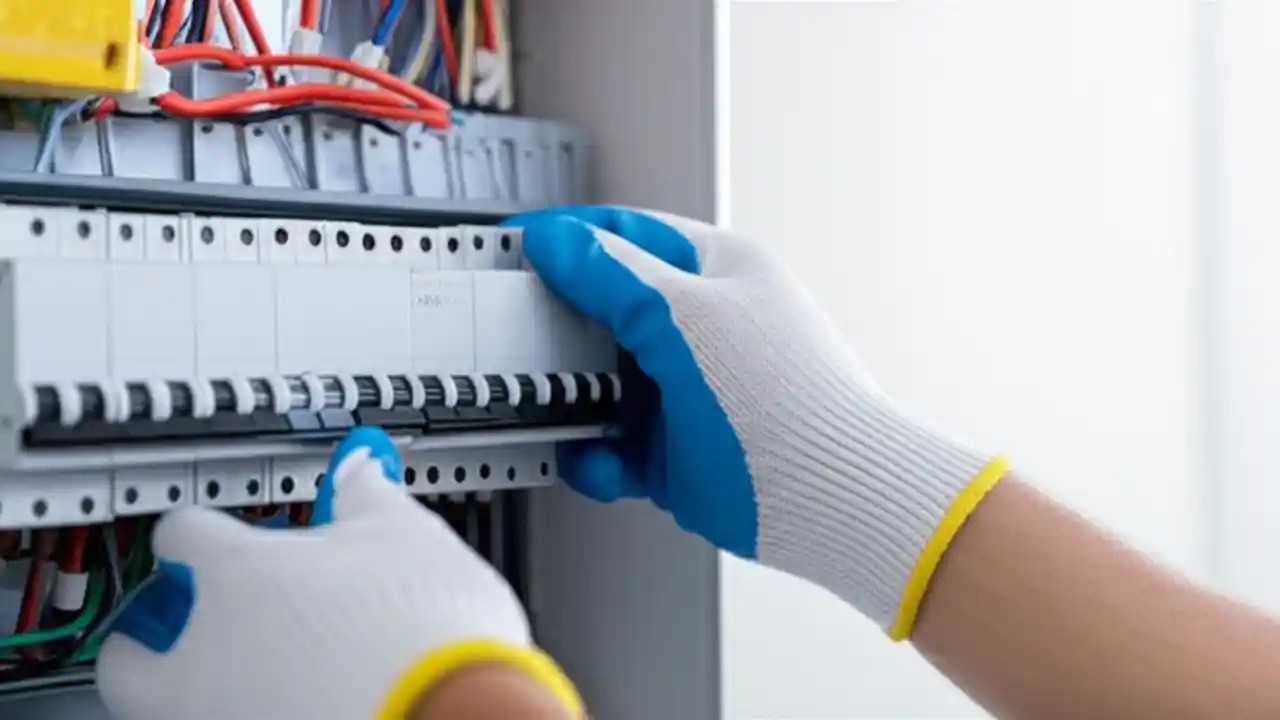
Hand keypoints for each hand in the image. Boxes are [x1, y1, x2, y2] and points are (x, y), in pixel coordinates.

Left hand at [95, 427, 580, 719]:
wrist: (454, 716)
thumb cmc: (428, 633)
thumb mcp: (408, 535)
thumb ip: (368, 497)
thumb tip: (361, 474)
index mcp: (239, 577)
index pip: (181, 534)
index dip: (199, 531)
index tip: (211, 536)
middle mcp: (207, 655)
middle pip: (126, 652)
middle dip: (151, 636)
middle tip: (192, 624)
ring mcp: (216, 718)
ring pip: (165, 708)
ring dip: (192, 686)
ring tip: (248, 673)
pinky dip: (243, 713)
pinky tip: (291, 702)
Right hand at [514, 206, 1007, 638]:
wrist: (835, 499)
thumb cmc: (788, 398)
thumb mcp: (685, 318)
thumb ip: (611, 275)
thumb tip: (556, 240)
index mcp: (715, 271)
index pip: (625, 235)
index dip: (567, 241)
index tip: (514, 253)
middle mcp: (700, 326)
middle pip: (603, 314)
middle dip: (561, 335)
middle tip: (522, 345)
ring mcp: (688, 390)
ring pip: (602, 384)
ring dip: (574, 404)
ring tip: (559, 414)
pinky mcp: (677, 451)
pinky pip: (614, 446)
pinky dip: (598, 458)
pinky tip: (600, 464)